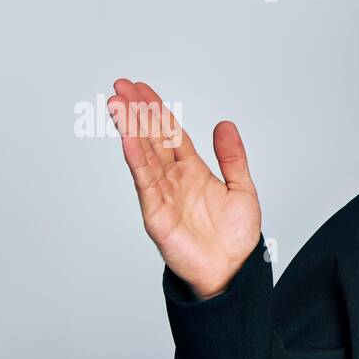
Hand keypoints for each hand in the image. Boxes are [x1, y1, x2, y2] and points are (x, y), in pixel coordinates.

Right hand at [108, 79, 261, 298]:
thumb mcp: (242, 189)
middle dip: (137, 112)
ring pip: (143, 155)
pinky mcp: (156, 214)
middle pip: (151, 138)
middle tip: (121, 86)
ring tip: (117, 104)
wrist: (233, 272)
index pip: (170, 133)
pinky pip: (145, 184)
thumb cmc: (235, 238)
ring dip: (130, 130)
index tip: (141, 88)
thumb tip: (225, 124)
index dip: (156, 110)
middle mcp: (173, 180)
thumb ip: (232, 157)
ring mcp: (162, 195)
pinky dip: (136, 161)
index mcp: (192, 171)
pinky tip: (128, 140)